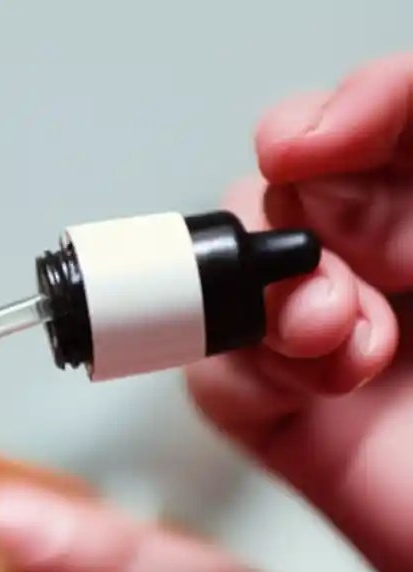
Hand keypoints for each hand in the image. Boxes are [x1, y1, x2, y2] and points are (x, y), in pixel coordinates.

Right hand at [187, 53, 412, 571]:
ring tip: (333, 333)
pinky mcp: (291, 424)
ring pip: (237, 272)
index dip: (352, 112)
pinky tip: (307, 381)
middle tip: (343, 252)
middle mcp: (405, 271)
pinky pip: (213, 371)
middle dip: (307, 209)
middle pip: (301, 185)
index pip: (389, 124)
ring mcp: (342, 347)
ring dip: (266, 290)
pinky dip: (236, 364)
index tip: (320, 138)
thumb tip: (328, 143)